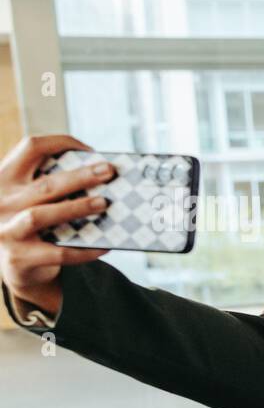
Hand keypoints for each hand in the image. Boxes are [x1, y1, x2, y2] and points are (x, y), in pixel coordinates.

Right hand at [0, 135, 116, 315]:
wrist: (14, 265)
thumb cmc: (29, 222)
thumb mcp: (28, 197)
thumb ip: (50, 185)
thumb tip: (98, 174)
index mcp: (4, 179)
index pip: (29, 148)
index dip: (61, 143)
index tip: (90, 151)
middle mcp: (1, 202)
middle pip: (44, 185)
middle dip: (80, 177)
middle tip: (108, 172)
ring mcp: (7, 231)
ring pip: (42, 216)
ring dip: (76, 208)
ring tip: (104, 203)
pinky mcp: (19, 257)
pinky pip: (58, 252)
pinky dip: (84, 250)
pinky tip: (104, 246)